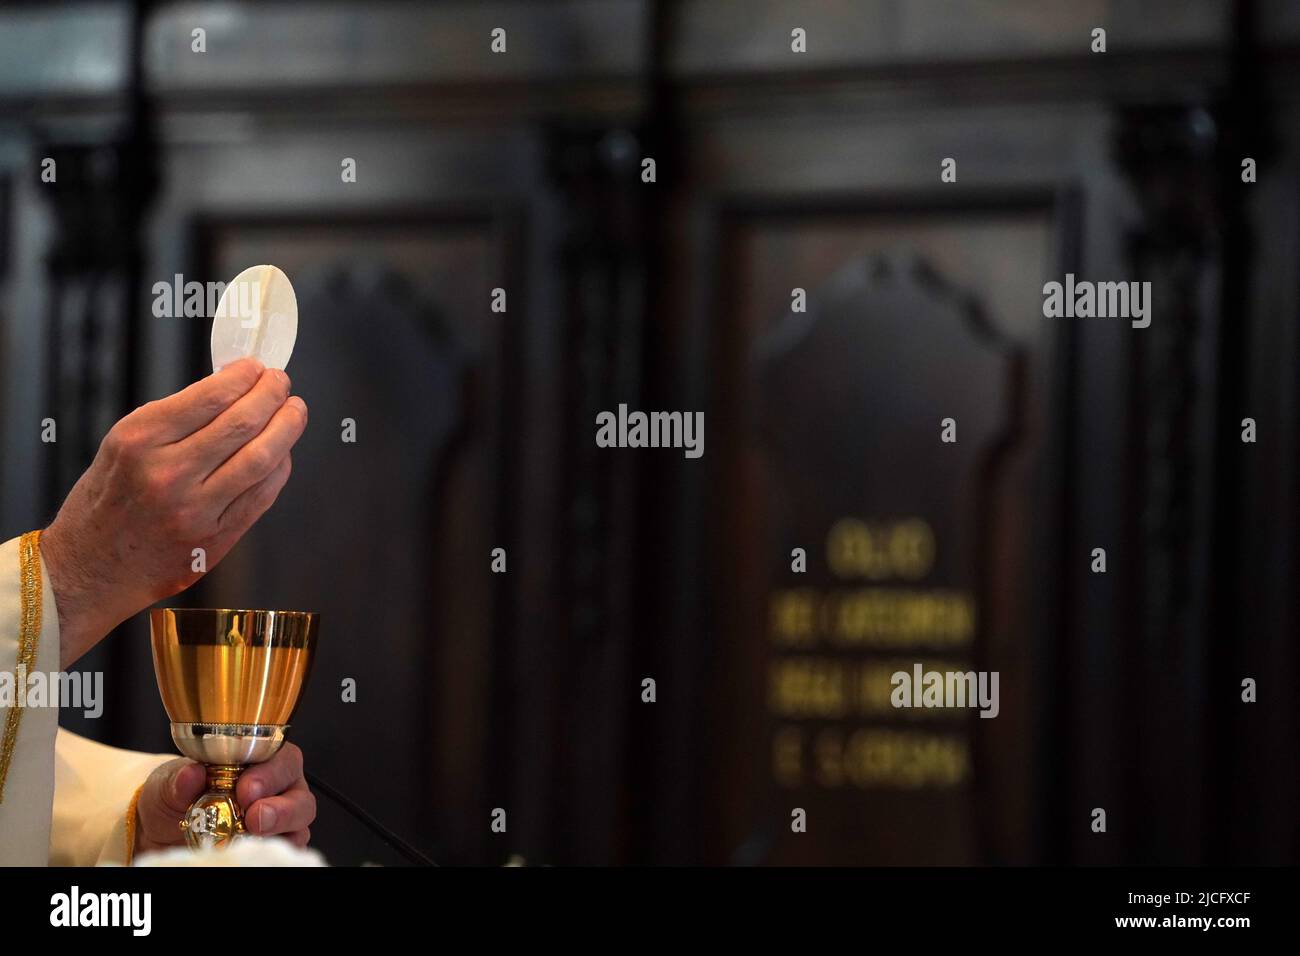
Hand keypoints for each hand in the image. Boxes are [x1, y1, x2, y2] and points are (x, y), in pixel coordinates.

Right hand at [40, 358, 307, 665]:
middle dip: (272, 395)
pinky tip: (281, 452)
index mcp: (139, 441)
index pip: (210, 397)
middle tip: (281, 384)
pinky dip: (279, 467)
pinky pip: (262, 495)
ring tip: (293, 412)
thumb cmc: (107, 502)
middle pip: (243, 423)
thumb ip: (175, 420)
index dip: (244, 377)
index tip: (256, 368)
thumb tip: (232, 389)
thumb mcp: (121, 446)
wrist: (91, 568)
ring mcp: (196, 510)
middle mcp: (168, 474)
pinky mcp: (216, 539)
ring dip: (287, 428)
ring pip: (262, 458)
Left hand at [134, 742, 315, 857]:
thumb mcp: (169, 783)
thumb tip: (191, 773)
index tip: (246, 789)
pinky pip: (284, 852)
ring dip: (278, 833)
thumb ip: (180, 778)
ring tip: (251, 835)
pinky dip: (269, 853)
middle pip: (300, 799)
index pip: (283, 761)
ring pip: (298, 828)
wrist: (164, 831)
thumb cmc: (178, 796)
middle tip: (254, 817)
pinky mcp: (271, 847)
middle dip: (282, 809)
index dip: (270, 774)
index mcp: (264, 762)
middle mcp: (280, 791)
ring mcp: (280, 822)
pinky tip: (249, 850)